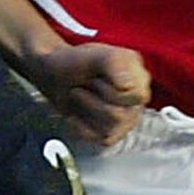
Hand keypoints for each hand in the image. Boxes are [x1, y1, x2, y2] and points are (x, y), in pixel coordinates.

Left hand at [27, 42, 150, 143]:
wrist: (54, 74)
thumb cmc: (75, 62)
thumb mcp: (94, 55)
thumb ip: (114, 63)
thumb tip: (126, 85)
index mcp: (139, 77)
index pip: (137, 97)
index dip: (112, 91)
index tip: (96, 77)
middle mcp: (135, 99)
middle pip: (120, 115)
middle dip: (94, 100)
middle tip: (85, 85)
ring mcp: (125, 117)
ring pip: (110, 128)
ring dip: (86, 109)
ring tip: (78, 94)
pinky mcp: (111, 132)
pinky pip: (102, 139)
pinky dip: (82, 127)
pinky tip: (74, 114)